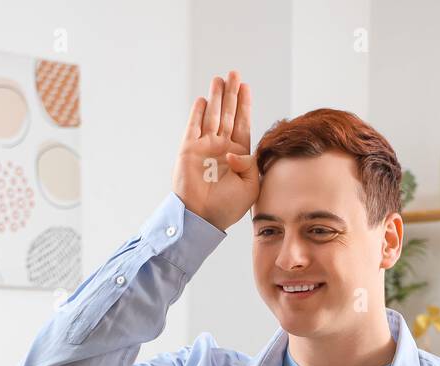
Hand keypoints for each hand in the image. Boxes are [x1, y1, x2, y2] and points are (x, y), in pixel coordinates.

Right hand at [172, 71, 258, 231]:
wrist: (202, 218)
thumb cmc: (227, 208)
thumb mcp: (250, 187)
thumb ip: (249, 164)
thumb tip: (235, 150)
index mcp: (238, 155)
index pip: (242, 124)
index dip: (244, 105)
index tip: (246, 87)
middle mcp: (221, 148)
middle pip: (227, 114)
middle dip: (231, 94)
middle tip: (234, 73)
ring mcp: (204, 147)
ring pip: (212, 116)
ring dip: (216, 97)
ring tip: (220, 79)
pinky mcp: (189, 150)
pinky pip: (194, 127)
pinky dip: (198, 113)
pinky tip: (203, 99)